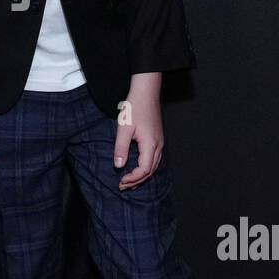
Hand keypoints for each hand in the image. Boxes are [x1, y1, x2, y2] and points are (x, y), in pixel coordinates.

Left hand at [113, 73, 164, 189]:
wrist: (146, 92)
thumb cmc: (135, 108)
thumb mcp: (124, 128)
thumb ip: (121, 148)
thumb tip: (119, 166)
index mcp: (151, 145)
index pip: (144, 170)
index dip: (132, 179)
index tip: (120, 181)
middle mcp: (158, 146)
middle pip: (150, 171)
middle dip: (136, 181)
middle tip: (122, 186)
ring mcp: (159, 142)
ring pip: (153, 166)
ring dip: (141, 176)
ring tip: (129, 183)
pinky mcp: (157, 139)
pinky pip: (154, 159)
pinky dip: (145, 168)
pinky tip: (137, 169)